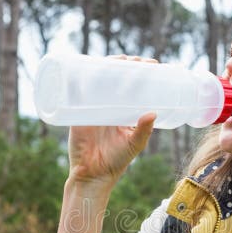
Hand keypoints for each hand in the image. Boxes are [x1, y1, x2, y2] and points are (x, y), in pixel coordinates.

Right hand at [67, 55, 157, 187]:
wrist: (92, 174)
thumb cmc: (116, 161)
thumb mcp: (134, 144)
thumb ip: (143, 130)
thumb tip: (154, 112)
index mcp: (125, 112)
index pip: (135, 87)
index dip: (142, 73)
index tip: (152, 64)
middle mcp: (110, 106)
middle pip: (118, 78)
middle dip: (127, 65)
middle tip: (137, 60)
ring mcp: (93, 106)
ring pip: (100, 80)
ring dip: (109, 65)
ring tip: (120, 58)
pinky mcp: (78, 110)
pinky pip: (78, 90)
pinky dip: (81, 76)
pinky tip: (89, 65)